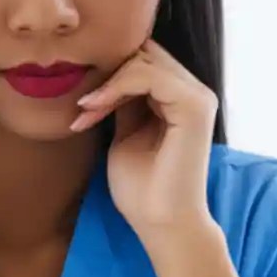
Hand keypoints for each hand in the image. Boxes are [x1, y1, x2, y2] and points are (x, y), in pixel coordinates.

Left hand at [70, 39, 219, 238]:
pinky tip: (93, 109)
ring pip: (143, 60)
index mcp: (177, 97)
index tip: (80, 105)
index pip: (141, 59)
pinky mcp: (195, 107)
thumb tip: (102, 75)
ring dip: (106, 83)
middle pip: (142, 53)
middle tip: (80, 108)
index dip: (107, 72)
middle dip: (105, 74)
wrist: (160, 223)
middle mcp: (192, 91)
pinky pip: (149, 76)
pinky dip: (115, 88)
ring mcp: (197, 97)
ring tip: (84, 113)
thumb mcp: (124, 133)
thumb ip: (122, 102)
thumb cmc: (141, 187)